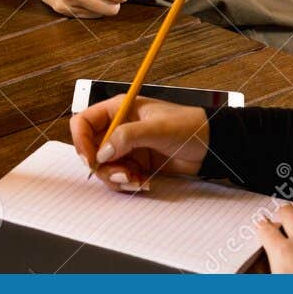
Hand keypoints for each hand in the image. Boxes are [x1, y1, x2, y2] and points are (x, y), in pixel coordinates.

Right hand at [71, 94, 208, 190]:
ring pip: (104, 166)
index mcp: (118, 110)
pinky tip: (144, 182)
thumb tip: (102, 152)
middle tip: (122, 174)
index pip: (84, 122)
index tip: (91, 159)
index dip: (81, 140)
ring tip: (137, 180)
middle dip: (103, 166)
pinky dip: (128, 183)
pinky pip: (119, 177)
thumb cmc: (189, 126)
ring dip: (116, 178)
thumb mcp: (157, 128)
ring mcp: (127, 147)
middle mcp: (118, 128)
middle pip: (91, 149)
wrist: (211, 147)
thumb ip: (126, 137)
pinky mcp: (136, 163)